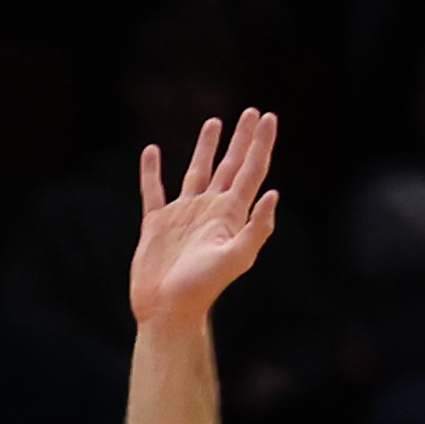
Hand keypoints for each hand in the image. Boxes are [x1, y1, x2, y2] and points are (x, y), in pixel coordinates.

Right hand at [129, 108, 280, 329]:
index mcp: (230, 214)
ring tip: (214, 122)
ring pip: (197, 171)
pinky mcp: (157, 224)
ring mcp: (183, 215)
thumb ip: (256, 229)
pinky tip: (152, 152)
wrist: (167, 311)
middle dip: (242, 139)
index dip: (261, 144)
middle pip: (230, 165)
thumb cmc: (202, 289)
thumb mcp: (235, 259)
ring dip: (206, 147)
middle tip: (251, 112)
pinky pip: (153, 191)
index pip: (251, 170)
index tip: (268, 118)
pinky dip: (151, 171)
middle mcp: (209, 209)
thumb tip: (273, 194)